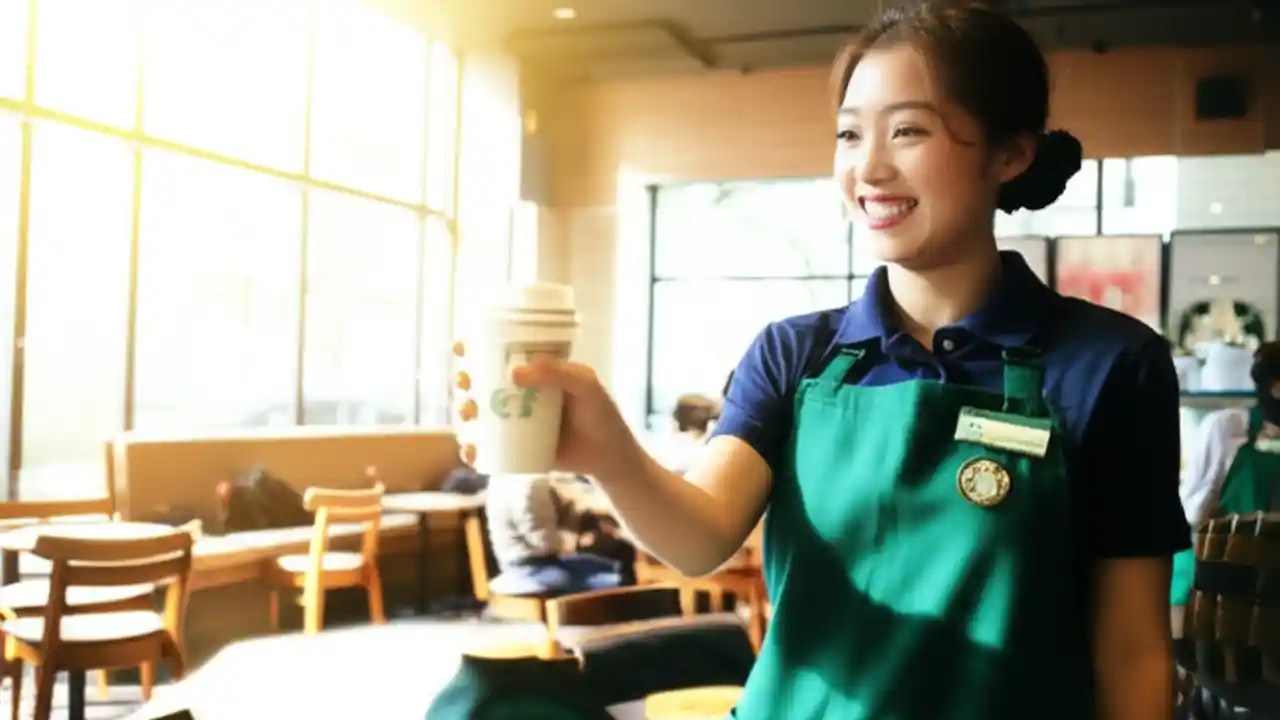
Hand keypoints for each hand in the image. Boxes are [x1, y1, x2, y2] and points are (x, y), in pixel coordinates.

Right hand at [451, 341, 639, 476]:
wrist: (611, 457)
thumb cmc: (601, 413)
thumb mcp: (585, 385)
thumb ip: (557, 373)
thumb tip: (515, 373)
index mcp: (534, 373)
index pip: (499, 354)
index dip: (474, 349)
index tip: (461, 349)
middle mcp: (520, 395)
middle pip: (481, 383)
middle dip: (463, 381)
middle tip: (465, 384)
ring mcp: (516, 423)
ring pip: (479, 415)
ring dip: (464, 414)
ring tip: (469, 416)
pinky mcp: (517, 449)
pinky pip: (489, 448)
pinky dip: (474, 450)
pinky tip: (471, 452)